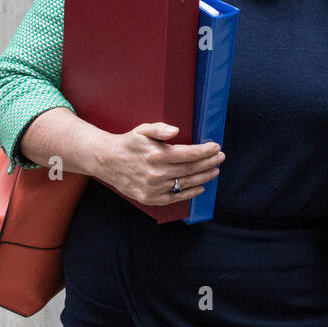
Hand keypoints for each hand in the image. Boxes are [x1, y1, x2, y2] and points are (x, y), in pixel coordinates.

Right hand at [95, 122, 223, 206]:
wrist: (106, 161)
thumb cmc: (128, 143)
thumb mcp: (142, 130)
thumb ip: (160, 129)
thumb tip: (175, 131)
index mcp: (157, 155)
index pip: (190, 154)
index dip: (206, 151)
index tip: (216, 147)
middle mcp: (157, 173)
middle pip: (191, 169)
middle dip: (210, 163)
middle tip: (221, 158)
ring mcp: (153, 187)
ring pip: (186, 183)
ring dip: (204, 177)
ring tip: (215, 171)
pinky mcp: (150, 198)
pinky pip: (175, 197)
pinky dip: (190, 193)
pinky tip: (200, 187)